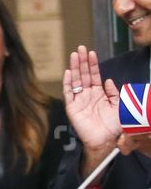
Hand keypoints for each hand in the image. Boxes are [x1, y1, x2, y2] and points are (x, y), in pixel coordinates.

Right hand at [63, 46, 121, 167]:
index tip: (91, 53)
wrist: (107, 140)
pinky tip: (69, 73)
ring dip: (75, 68)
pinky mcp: (72, 108)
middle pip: (83, 75)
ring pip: (76, 81)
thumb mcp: (120, 105)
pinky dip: (68, 83)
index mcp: (99, 94)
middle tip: (80, 48)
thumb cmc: (114, 125)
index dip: (93, 64)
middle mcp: (88, 95)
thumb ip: (114, 92)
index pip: (94, 75)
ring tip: (74, 55)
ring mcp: (79, 101)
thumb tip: (108, 81)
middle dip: (82, 61)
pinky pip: (69, 94)